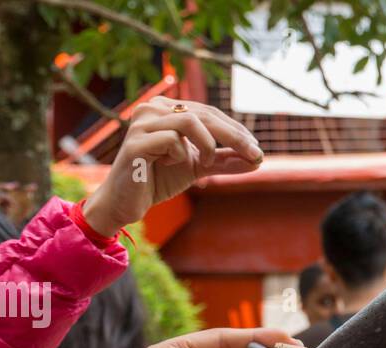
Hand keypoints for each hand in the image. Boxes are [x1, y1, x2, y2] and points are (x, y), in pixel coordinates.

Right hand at [83, 97, 262, 236]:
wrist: (127, 202)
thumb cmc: (159, 178)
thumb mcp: (198, 167)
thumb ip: (224, 160)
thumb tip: (258, 160)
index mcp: (167, 108)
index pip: (209, 112)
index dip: (235, 129)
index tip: (256, 149)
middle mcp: (153, 107)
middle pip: (203, 115)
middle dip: (234, 136)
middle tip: (255, 154)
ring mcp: (142, 123)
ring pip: (189, 121)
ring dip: (207, 144)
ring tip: (205, 162)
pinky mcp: (135, 142)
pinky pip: (170, 140)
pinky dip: (179, 154)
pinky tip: (167, 164)